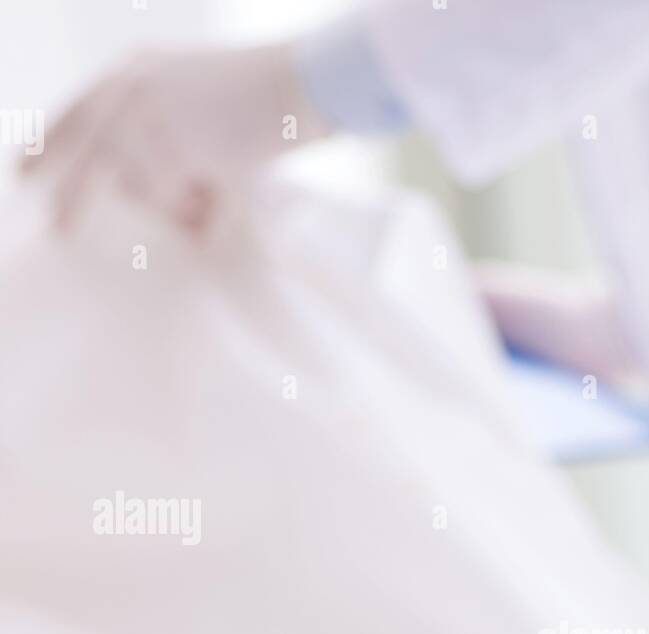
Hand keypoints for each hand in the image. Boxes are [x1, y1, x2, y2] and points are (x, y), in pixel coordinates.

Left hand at [24, 42, 331, 231]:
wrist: (303, 81)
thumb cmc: (269, 102)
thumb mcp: (201, 108)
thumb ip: (166, 139)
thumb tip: (151, 200)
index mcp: (134, 70)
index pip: (79, 111)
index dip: (51, 144)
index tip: (25, 172)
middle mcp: (129, 84)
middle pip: (81, 148)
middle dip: (66, 191)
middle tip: (58, 231)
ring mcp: (147, 110)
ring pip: (137, 184)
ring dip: (175, 204)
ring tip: (214, 199)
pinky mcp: (171, 138)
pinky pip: (168, 195)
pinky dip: (195, 207)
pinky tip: (221, 196)